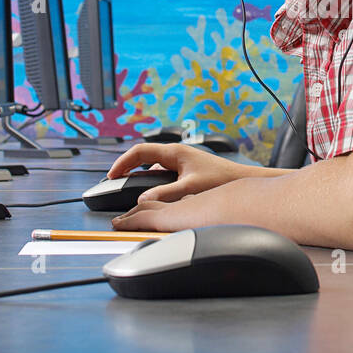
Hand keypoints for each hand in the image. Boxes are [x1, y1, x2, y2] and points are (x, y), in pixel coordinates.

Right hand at [105, 142, 245, 203]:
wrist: (242, 180)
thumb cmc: (221, 179)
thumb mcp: (190, 188)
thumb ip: (166, 194)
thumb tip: (143, 200)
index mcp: (175, 152)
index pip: (140, 152)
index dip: (122, 163)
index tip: (111, 176)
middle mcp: (176, 154)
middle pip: (143, 157)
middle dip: (126, 169)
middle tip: (113, 183)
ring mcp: (180, 162)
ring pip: (152, 166)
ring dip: (139, 176)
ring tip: (127, 189)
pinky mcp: (185, 171)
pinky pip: (161, 174)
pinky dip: (151, 182)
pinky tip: (150, 195)